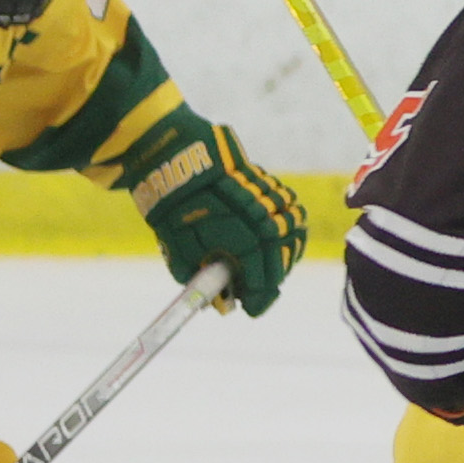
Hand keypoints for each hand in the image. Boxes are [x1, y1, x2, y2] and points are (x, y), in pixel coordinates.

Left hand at [119, 111, 307, 315]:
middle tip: (254, 287)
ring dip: (280, 251)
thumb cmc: (172, 203)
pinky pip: (288, 211)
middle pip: (281, 260)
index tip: (251, 310)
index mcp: (246, 244)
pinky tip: (266, 230)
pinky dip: (281, 225)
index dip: (257, 300)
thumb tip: (216, 299)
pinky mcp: (270, 183)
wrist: (171, 153)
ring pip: (292, 234)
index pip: (262, 282)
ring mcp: (272, 202)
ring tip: (264, 259)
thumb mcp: (178, 247)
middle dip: (269, 278)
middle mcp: (267, 224)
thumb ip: (200, 276)